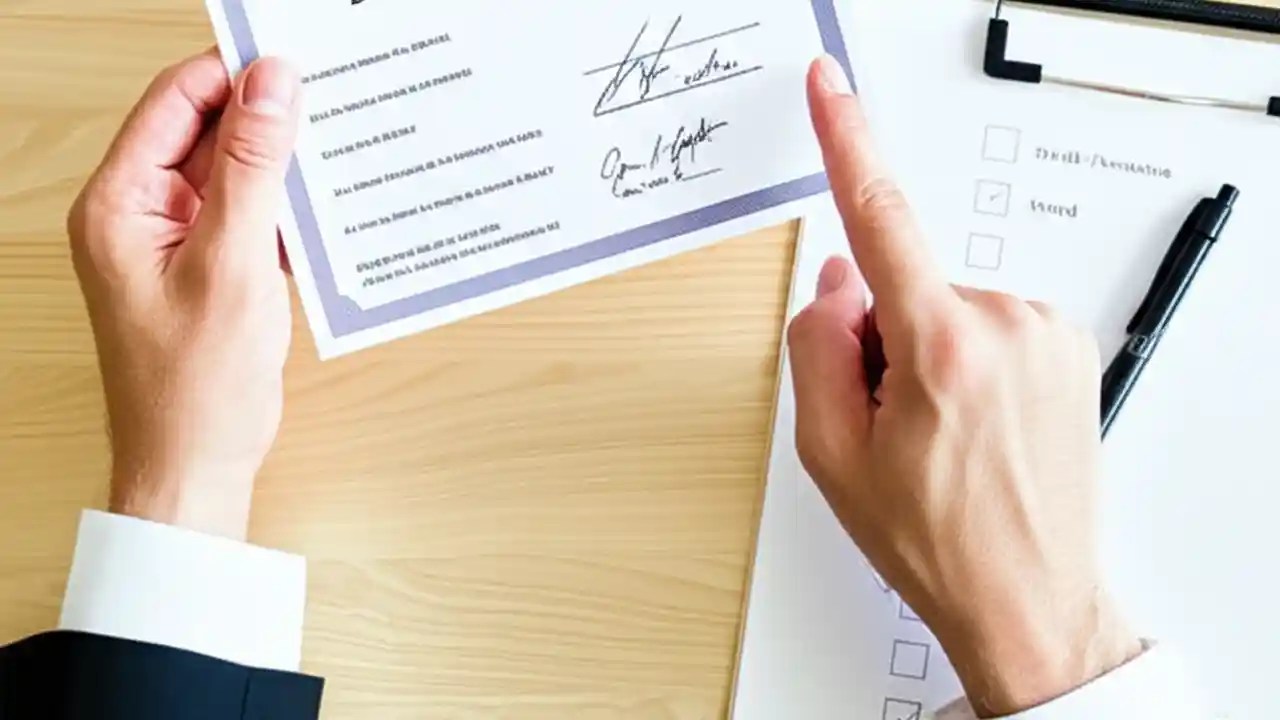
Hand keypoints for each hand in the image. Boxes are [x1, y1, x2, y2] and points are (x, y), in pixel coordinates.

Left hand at [68, 50, 301, 539]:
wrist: (195, 467)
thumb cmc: (195, 388)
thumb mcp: (232, 264)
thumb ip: (252, 169)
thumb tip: (272, 86)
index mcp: (119, 204)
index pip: (175, 102)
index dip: (235, 74)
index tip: (297, 61)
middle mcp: (140, 214)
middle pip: (205, 131)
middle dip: (267, 116)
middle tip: (330, 102)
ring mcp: (175, 242)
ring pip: (233, 172)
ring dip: (281, 164)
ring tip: (335, 156)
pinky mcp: (209, 267)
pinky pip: (247, 214)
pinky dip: (285, 208)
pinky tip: (323, 211)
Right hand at [789, 57, 1141, 716]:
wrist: (1030, 602)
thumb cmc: (938, 544)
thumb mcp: (832, 456)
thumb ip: (816, 347)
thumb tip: (837, 284)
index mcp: (942, 346)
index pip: (880, 216)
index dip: (846, 141)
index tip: (830, 90)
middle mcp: (1006, 322)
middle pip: (902, 286)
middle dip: (880, 339)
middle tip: (892, 423)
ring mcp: (1047, 332)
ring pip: (945, 307)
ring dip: (926, 355)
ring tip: (939, 437)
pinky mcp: (1069, 345)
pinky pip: (987, 325)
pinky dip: (967, 361)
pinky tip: (973, 427)